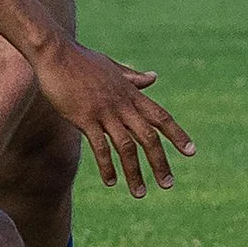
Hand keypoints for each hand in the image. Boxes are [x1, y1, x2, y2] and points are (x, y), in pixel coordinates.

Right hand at [27, 35, 194, 197]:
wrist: (56, 53)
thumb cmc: (82, 60)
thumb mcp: (113, 67)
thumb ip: (134, 77)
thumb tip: (154, 77)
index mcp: (131, 93)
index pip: (161, 117)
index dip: (177, 135)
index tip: (191, 152)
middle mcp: (122, 105)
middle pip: (148, 137)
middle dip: (160, 162)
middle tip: (168, 184)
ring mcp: (104, 112)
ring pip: (126, 147)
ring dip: (135, 172)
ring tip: (140, 193)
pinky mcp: (85, 118)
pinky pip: (100, 147)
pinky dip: (107, 166)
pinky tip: (111, 181)